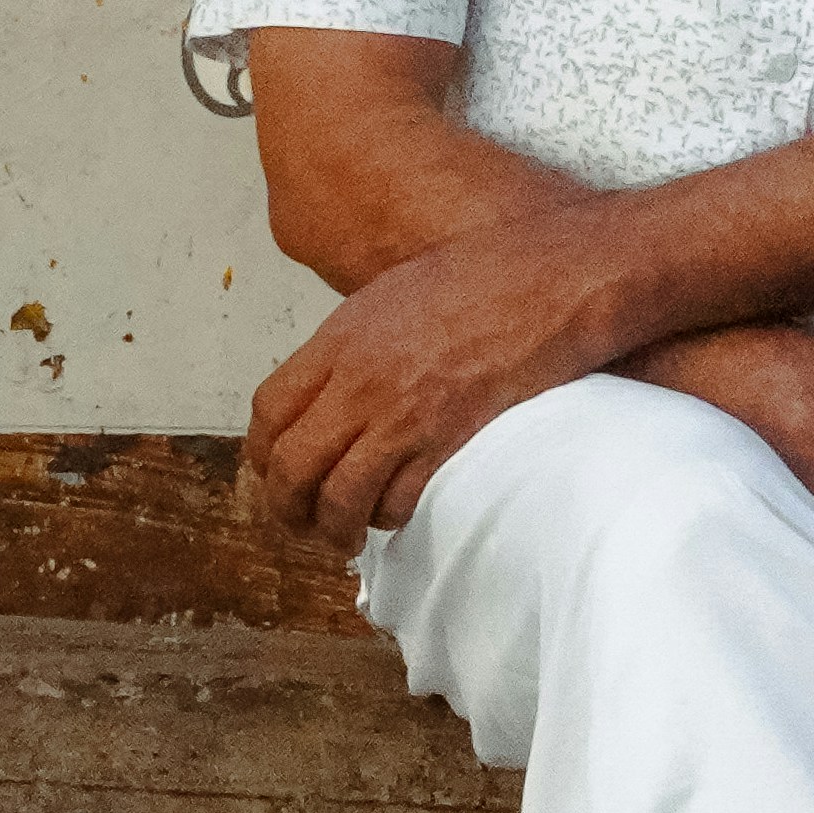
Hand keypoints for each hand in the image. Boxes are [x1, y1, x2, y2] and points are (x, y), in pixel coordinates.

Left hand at [243, 211, 645, 539]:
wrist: (552, 281)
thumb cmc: (485, 276)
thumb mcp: (396, 294)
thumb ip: (356, 344)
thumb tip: (335, 387)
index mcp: (341, 339)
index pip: (269, 411)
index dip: (262, 455)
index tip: (271, 473)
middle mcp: (361, 381)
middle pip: (292, 465)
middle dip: (286, 507)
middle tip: (299, 522)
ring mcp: (403, 416)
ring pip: (338, 497)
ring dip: (334, 527)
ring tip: (343, 536)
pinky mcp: (447, 443)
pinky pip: (398, 502)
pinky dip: (389, 518)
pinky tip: (394, 515)